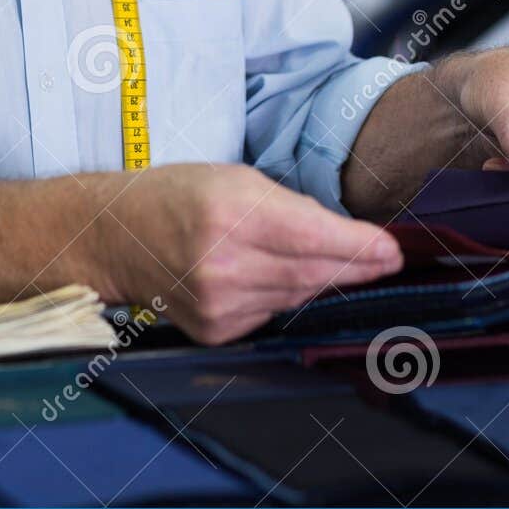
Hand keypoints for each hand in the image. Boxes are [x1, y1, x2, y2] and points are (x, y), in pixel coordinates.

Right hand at [92, 164, 403, 344]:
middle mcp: (225, 267)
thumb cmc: (176, 196)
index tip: (393, 249)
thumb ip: (293, 208)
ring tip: (340, 261)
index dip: (361, 247)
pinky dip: (286, 295)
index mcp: (230, 217)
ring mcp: (219, 305)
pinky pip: (272, 313)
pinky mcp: (216, 331)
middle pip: (313, 274)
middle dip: (358, 267)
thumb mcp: (236, 178)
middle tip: (387, 258)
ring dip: (324, 280)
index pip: (314, 239)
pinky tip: (279, 276)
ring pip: (298, 296)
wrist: (115, 237)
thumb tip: (350, 237)